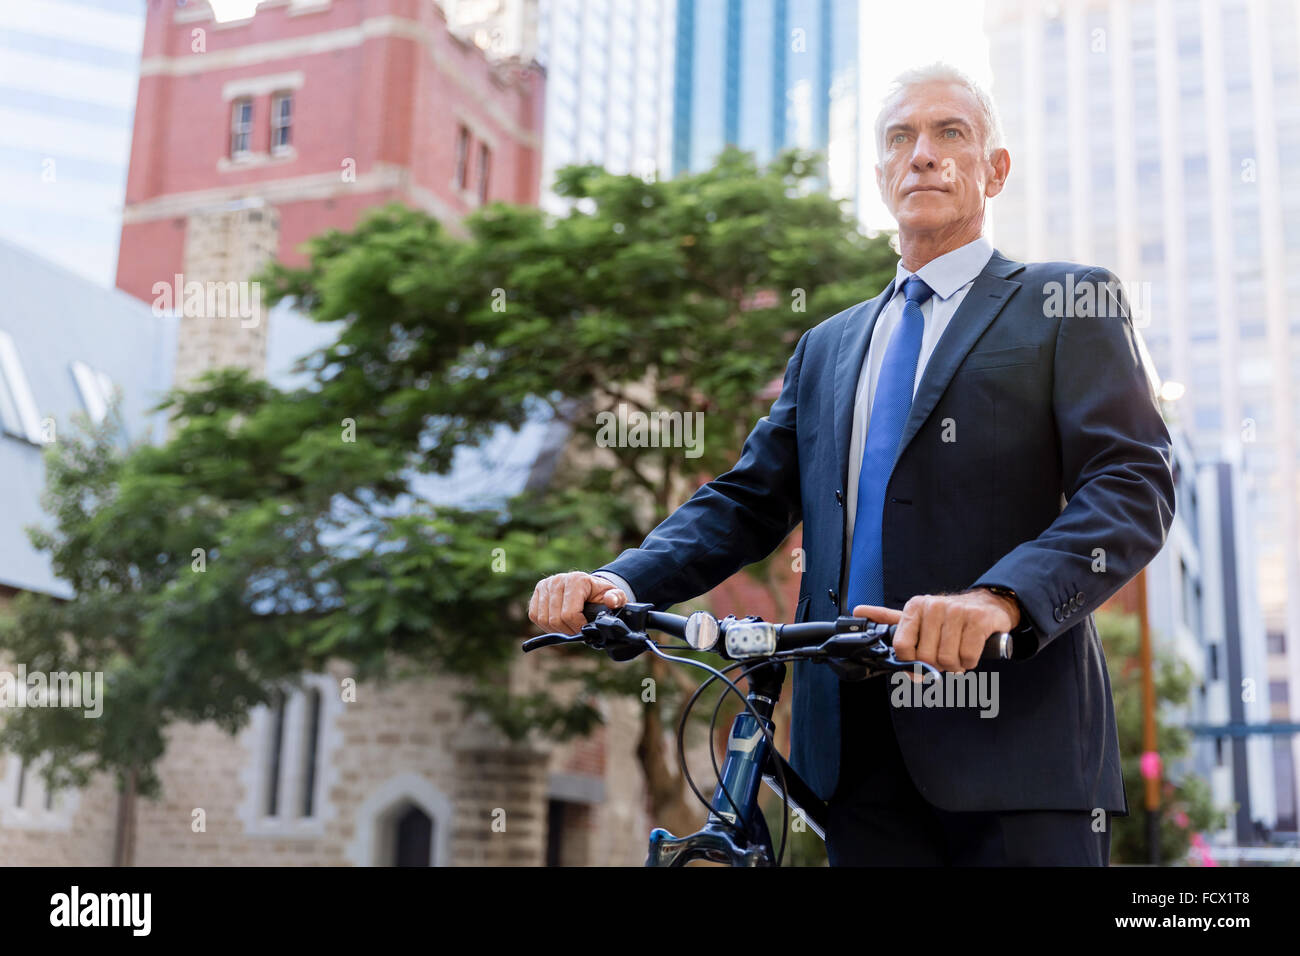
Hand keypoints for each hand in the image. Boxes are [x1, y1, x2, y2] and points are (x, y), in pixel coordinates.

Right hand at [528, 571, 627, 634]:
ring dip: (557, 629)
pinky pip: (534, 616)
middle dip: (568, 630)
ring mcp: (545, 585)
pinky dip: (545, 625)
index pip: (570, 614)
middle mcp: (558, 580)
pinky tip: (558, 623)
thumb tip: (611, 601)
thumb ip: (617, 599)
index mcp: (577, 580)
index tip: (586, 630)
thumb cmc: (601, 595)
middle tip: (578, 631)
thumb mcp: (615, 596)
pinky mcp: (537, 592)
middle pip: (556, 619)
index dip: (578, 628)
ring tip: (569, 627)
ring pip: (544, 619)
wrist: (590, 587)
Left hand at [853, 588, 1018, 672]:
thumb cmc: (948, 618)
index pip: (902, 647)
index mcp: (914, 607)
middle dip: (937, 666)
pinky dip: (970, 662)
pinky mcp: (979, 620)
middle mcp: (933, 606)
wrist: (987, 605)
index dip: (911, 662)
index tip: (920, 662)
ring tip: (958, 653)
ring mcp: (957, 612)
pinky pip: (968, 657)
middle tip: (945, 656)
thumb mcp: (917, 616)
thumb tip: (858, 612)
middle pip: (927, 658)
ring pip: (948, 660)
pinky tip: (971, 651)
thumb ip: (889, 618)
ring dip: (955, 665)